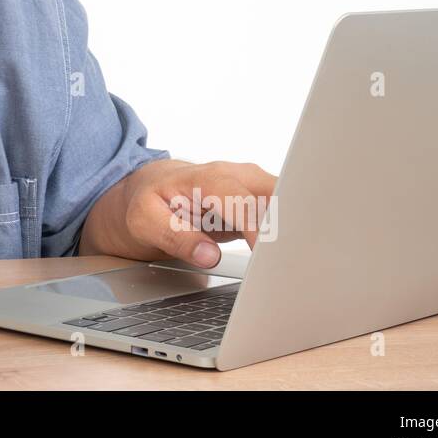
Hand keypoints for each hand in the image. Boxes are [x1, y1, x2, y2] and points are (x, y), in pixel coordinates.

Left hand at [108, 159, 278, 267]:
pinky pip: (281, 216)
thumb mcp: (145, 221)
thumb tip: (208, 254)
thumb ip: (176, 236)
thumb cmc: (147, 200)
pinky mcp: (256, 204)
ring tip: (289, 260)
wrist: (150, 187)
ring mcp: (249, 188)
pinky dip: (286, 233)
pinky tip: (286, 255)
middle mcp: (235, 177)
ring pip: (286, 204)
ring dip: (292, 229)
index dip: (257, 229)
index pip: (242, 201)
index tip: (265, 257)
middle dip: (289, 222)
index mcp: (207, 178)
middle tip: (288, 258)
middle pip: (276, 194)